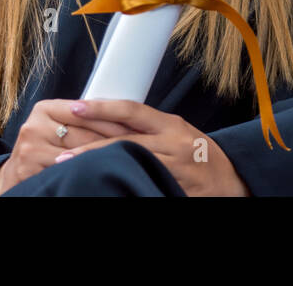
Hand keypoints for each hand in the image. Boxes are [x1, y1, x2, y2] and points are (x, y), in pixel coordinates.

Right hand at [0, 98, 134, 195]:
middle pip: (83, 134)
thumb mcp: (59, 126)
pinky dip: (85, 172)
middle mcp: (34, 125)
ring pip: (76, 153)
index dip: (112, 120)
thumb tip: (123, 112)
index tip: (137, 127)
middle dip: (112, 141)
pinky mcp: (27, 168)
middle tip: (139, 145)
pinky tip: (102, 172)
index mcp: (45, 108)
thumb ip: (81, 119)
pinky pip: (65, 170)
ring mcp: (29, 148)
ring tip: (127, 158)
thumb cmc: (47, 147)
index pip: (85, 112)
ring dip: (102, 157)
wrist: (16, 173)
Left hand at [61, 99, 250, 195]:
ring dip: (97, 163)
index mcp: (170, 124)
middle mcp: (172, 141)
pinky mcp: (171, 186)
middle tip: (59, 147)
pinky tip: (100, 183)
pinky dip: (120, 181)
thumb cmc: (201, 156)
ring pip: (128, 160)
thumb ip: (150, 129)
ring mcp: (172, 166)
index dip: (103, 108)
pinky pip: (141, 181)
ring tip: (69, 166)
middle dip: (89, 143)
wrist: (233, 180)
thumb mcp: (178, 134)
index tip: (76, 107)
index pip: (131, 110)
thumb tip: (112, 123)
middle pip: (124, 138)